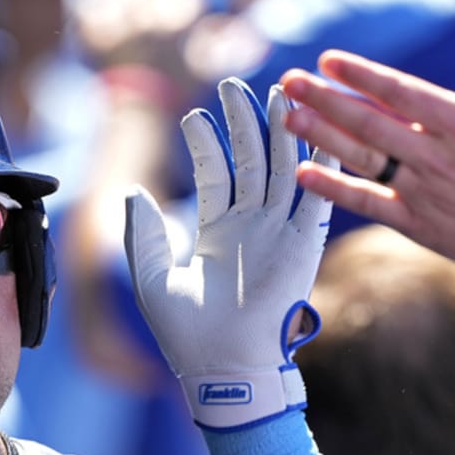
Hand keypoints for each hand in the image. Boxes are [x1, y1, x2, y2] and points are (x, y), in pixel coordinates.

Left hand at [125, 78, 334, 429]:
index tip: (192, 115)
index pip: (216, 175)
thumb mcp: (152, 278)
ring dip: (281, 133)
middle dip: (244, 123)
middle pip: (253, 162)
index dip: (206, 144)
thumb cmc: (186, 334)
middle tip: (234, 86)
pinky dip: (322, 166)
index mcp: (218, 233)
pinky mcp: (303, 246)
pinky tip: (322, 134)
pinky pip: (316, 199)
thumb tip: (132, 193)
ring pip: (284, 170)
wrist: (223, 367)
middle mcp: (252, 228)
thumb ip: (144, 234)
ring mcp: (280, 234)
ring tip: (276, 95)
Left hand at [279, 50, 454, 272]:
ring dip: (322, 134)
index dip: (360, 75)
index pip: (400, 91)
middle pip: (370, 120)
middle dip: (325, 98)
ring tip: (290, 116)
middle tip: (291, 82)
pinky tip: (305, 173)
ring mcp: (425, 189)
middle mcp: (438, 154)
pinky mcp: (419, 224)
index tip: (328, 60)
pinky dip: (334, 188)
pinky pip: (368, 202)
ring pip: (362, 157)